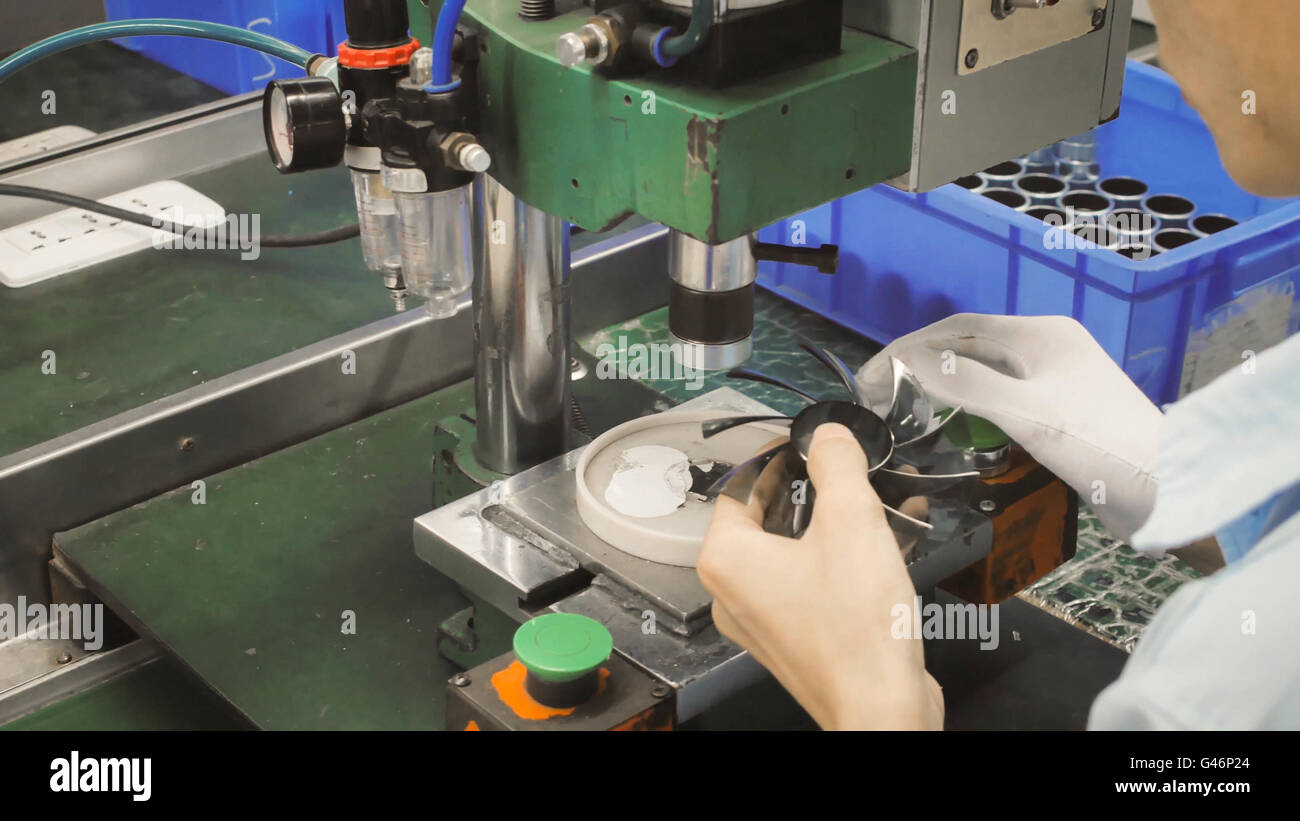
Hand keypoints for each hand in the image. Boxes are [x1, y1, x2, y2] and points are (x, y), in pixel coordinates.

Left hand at [697, 423, 943, 729]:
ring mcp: (763, 618)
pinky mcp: (796, 636)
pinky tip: (889, 536)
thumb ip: (837, 465)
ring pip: (794, 549)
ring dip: (834, 519)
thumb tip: (828, 435)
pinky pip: (812, 580)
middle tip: (843, 465)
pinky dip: (842, 555)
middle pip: (765, 517)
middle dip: (811, 487)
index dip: (775, 455)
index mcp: (727, 559)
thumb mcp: (851, 521)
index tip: (807, 441)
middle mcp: (733, 591)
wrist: (883, 708)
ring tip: (874, 495)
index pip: (738, 485)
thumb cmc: (856, 628)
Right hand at [856, 314, 1162, 543]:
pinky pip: (1000, 400)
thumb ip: (962, 384)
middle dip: (918, 368)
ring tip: (904, 414)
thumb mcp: (1024, 412)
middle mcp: (1047, 347)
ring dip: (941, 390)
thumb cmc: (1098, 445)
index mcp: (1041, 334)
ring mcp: (1055, 379)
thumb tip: (904, 362)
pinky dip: (968, 410)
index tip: (868, 380)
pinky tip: (952, 432)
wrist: (1169, 490)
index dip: (906, 349)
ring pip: (982, 375)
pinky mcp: (1060, 411)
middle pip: (967, 348)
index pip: (956, 328)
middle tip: (878, 400)